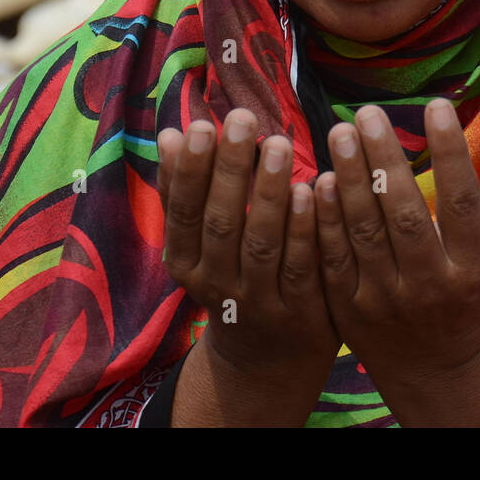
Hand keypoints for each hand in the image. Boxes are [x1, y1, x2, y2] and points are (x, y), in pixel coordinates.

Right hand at [157, 110, 340, 383]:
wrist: (265, 361)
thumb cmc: (230, 278)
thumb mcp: (197, 243)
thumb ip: (184, 190)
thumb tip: (167, 134)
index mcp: (185, 262)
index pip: (183, 212)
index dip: (189, 171)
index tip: (200, 125)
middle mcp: (216, 284)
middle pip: (221, 223)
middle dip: (230, 169)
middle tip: (242, 118)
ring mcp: (258, 302)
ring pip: (262, 244)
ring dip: (269, 192)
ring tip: (279, 143)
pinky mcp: (300, 312)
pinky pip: (301, 265)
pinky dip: (304, 228)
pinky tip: (312, 188)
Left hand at [312, 98, 479, 389]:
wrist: (433, 369)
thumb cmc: (472, 294)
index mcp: (472, 269)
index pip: (461, 202)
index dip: (450, 153)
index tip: (436, 104)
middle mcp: (429, 285)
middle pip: (404, 216)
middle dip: (384, 160)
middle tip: (367, 112)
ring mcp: (385, 299)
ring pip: (364, 232)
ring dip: (349, 178)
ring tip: (340, 130)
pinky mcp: (348, 308)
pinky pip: (333, 256)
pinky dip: (325, 218)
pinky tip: (319, 178)